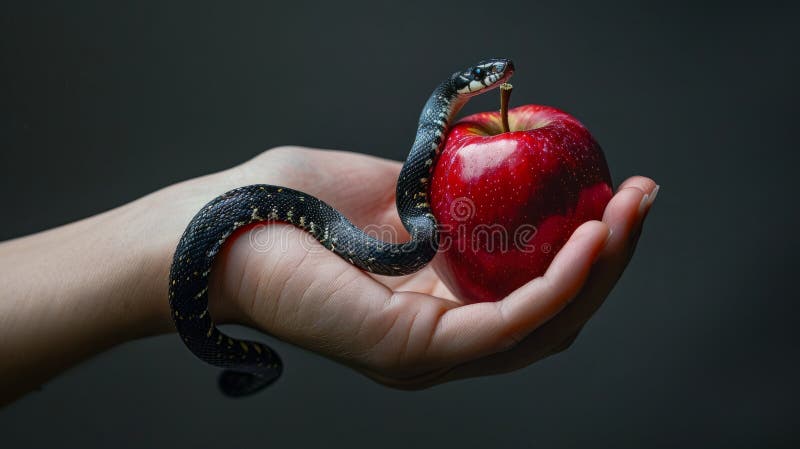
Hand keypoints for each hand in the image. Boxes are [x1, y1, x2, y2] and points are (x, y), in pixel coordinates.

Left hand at [198, 146, 657, 387]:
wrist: (224, 228)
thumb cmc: (295, 207)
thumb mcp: (394, 195)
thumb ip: (449, 198)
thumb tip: (501, 164)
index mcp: (440, 306)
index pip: (533, 295)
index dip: (586, 251)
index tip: (616, 195)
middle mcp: (445, 340)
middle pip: (553, 315)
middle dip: (608, 259)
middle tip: (640, 199)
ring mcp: (433, 354)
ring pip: (546, 325)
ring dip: (598, 270)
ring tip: (627, 214)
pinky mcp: (417, 350)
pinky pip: (512, 324)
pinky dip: (559, 284)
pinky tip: (587, 239)